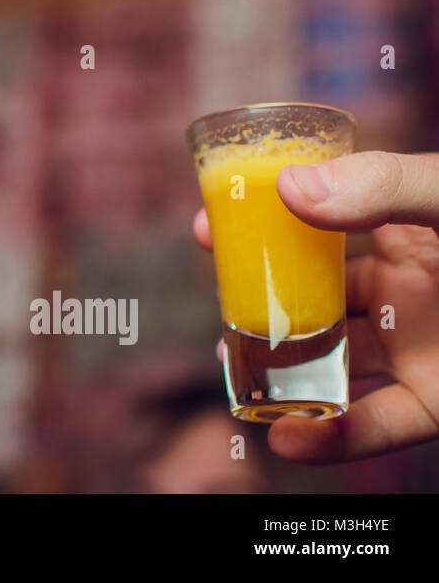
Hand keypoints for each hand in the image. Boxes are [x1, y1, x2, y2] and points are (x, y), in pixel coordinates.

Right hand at [193, 151, 438, 462]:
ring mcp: (414, 347)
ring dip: (279, 373)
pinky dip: (330, 438)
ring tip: (236, 372)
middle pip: (308, 293)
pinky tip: (291, 436)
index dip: (257, 219)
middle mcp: (400, 287)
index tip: (208, 222)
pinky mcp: (435, 403)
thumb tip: (288, 191)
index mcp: (402, 225)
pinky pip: (373, 425)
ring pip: (329, 363)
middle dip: (255, 298)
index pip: (312, 217)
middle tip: (216, 299)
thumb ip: (386, 187)